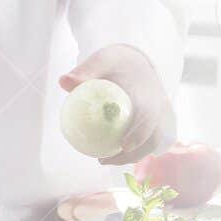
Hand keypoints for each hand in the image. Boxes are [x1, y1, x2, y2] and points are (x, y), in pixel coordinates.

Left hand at [59, 44, 171, 165]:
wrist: (137, 63)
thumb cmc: (117, 63)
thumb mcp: (102, 60)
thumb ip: (86, 70)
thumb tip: (63, 81)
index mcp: (148, 93)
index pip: (148, 116)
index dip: (139, 133)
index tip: (123, 145)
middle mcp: (158, 109)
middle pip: (152, 138)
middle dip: (132, 153)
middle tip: (103, 160)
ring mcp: (157, 119)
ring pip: (149, 144)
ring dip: (129, 157)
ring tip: (103, 160)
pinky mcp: (152, 126)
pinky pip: (144, 143)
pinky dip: (129, 153)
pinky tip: (108, 154)